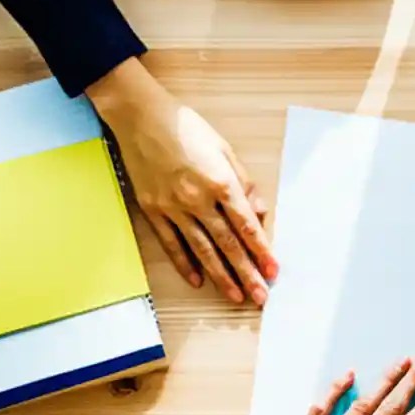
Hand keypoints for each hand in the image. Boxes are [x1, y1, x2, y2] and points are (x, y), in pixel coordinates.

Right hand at [87, 59, 276, 304]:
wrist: (140, 117)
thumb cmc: (187, 128)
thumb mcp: (225, 149)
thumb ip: (244, 183)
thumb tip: (259, 211)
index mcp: (221, 183)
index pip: (247, 227)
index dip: (262, 251)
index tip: (273, 271)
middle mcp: (199, 200)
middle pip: (228, 245)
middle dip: (247, 273)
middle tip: (260, 297)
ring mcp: (174, 207)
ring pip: (202, 250)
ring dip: (221, 276)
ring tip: (235, 297)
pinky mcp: (153, 210)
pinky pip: (171, 243)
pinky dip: (184, 263)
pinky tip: (197, 281)